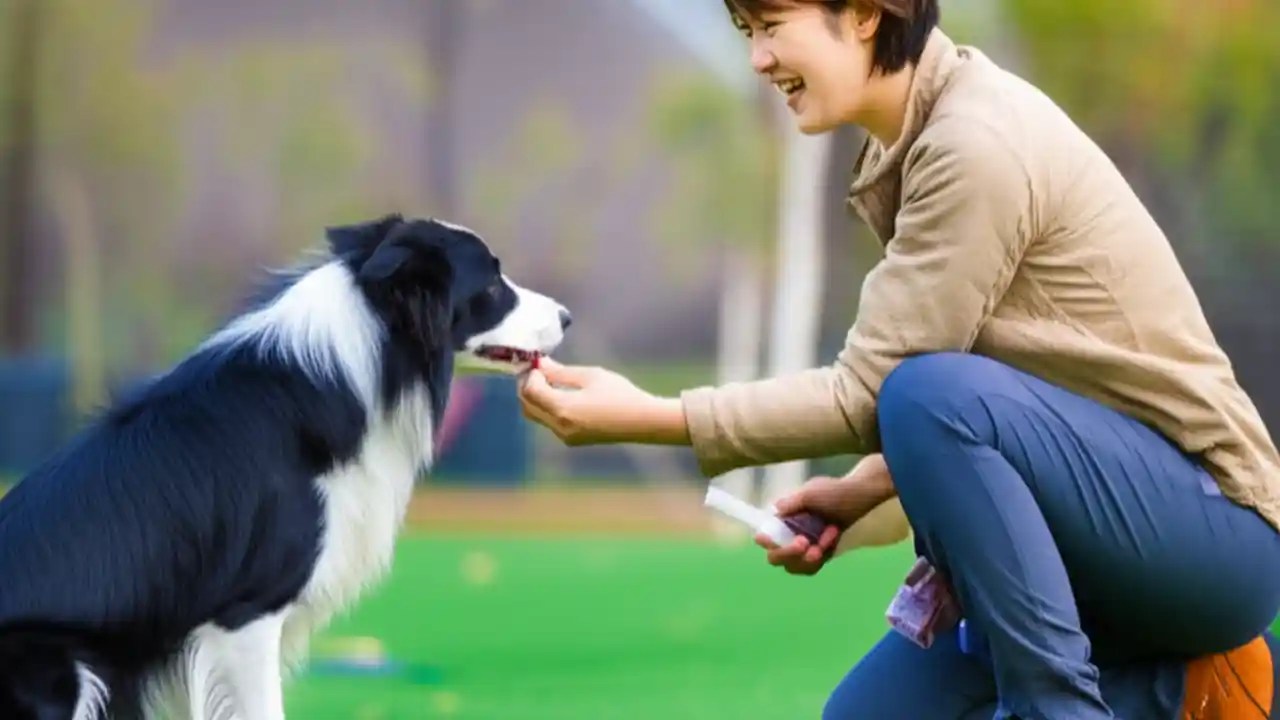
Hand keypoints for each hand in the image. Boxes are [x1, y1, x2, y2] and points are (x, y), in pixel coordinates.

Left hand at [518, 358, 688, 445]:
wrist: (642, 422)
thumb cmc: (619, 394)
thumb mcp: (590, 376)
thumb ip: (560, 371)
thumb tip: (539, 364)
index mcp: (562, 409)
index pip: (530, 391)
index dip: (530, 375)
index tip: (539, 362)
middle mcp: (558, 426)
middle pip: (527, 406)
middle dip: (527, 387)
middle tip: (538, 370)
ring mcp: (564, 436)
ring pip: (536, 415)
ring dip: (536, 398)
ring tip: (549, 380)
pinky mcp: (571, 440)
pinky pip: (549, 422)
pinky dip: (547, 407)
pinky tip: (560, 394)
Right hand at [756, 454, 896, 575]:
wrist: (858, 498)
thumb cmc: (832, 491)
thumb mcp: (811, 493)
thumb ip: (792, 502)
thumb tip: (775, 509)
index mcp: (781, 520)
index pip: (765, 537)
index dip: (766, 542)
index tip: (771, 540)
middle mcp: (788, 536)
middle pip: (776, 558)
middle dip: (789, 553)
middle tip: (804, 542)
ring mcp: (803, 549)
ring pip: (795, 566)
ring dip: (810, 556)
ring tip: (827, 534)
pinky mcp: (817, 557)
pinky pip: (813, 567)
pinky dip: (824, 554)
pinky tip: (833, 535)